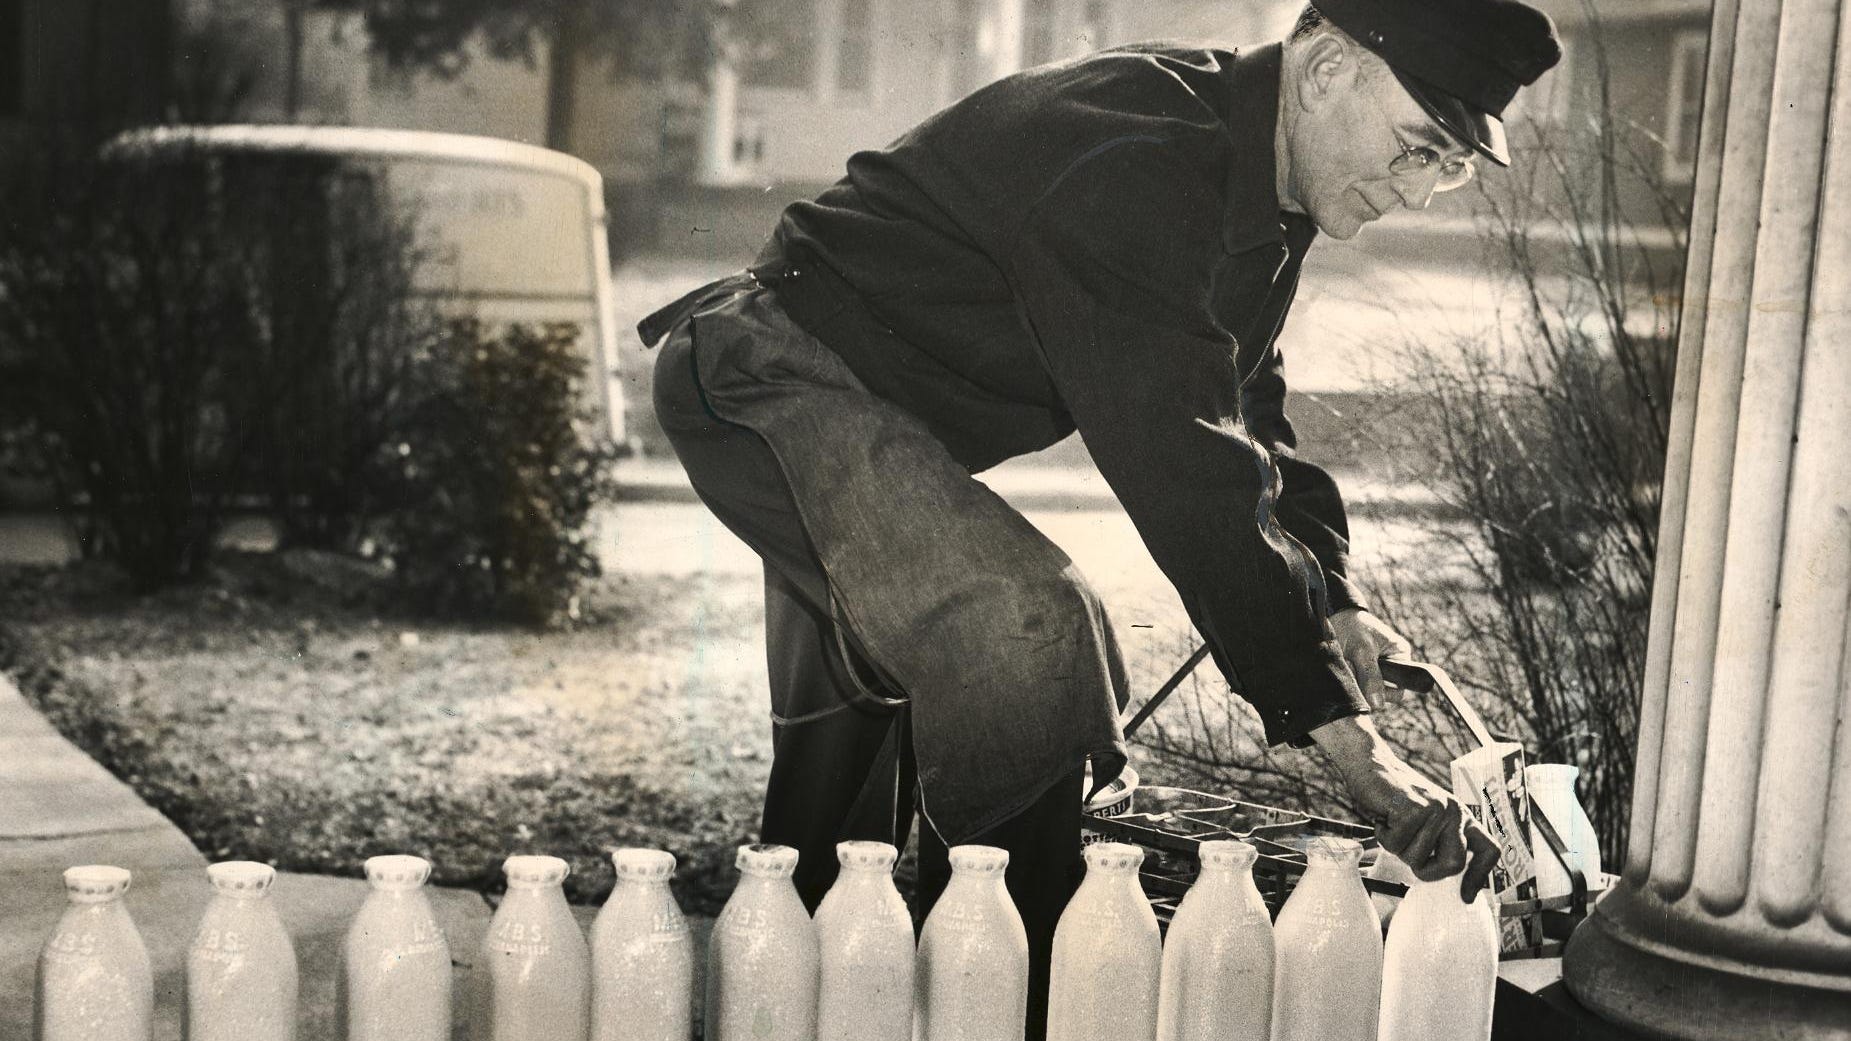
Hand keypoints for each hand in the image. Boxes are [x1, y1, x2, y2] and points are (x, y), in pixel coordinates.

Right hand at [1311, 714, 1498, 901]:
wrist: (1371, 764)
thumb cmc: (1394, 798)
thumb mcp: (1426, 820)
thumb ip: (1440, 841)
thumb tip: (1447, 877)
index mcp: (1461, 817)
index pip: (1489, 850)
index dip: (1479, 878)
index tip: (1465, 897)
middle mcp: (1454, 812)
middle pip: (1454, 864)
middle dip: (1427, 870)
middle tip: (1408, 854)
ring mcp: (1435, 810)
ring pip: (1418, 858)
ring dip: (1397, 848)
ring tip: (1392, 825)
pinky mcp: (1412, 809)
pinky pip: (1396, 845)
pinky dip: (1383, 837)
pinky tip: (1383, 818)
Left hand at [1330, 608, 1410, 708]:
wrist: (1334, 616)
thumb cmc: (1353, 627)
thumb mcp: (1362, 649)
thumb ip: (1370, 676)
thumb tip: (1377, 705)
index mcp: (1400, 657)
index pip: (1399, 690)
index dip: (1383, 692)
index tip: (1366, 679)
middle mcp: (1390, 667)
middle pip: (1383, 695)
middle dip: (1365, 686)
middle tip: (1353, 667)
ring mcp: (1374, 672)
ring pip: (1367, 693)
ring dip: (1355, 682)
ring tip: (1347, 663)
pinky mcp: (1358, 674)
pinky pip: (1355, 688)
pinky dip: (1347, 680)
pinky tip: (1342, 666)